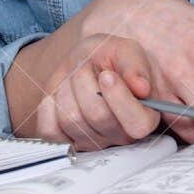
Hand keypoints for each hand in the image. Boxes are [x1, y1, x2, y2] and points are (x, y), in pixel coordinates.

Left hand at [18, 32, 162, 150]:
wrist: (82, 62)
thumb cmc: (108, 58)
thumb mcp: (125, 51)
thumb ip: (135, 66)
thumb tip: (142, 88)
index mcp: (144, 115)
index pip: (137, 124)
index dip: (119, 99)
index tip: (107, 75)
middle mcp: (121, 134)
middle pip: (98, 116)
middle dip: (86, 82)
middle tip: (85, 66)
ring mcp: (93, 142)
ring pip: (72, 120)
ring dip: (67, 90)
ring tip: (74, 78)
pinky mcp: (67, 141)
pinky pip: (50, 130)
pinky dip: (49, 106)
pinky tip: (60, 95)